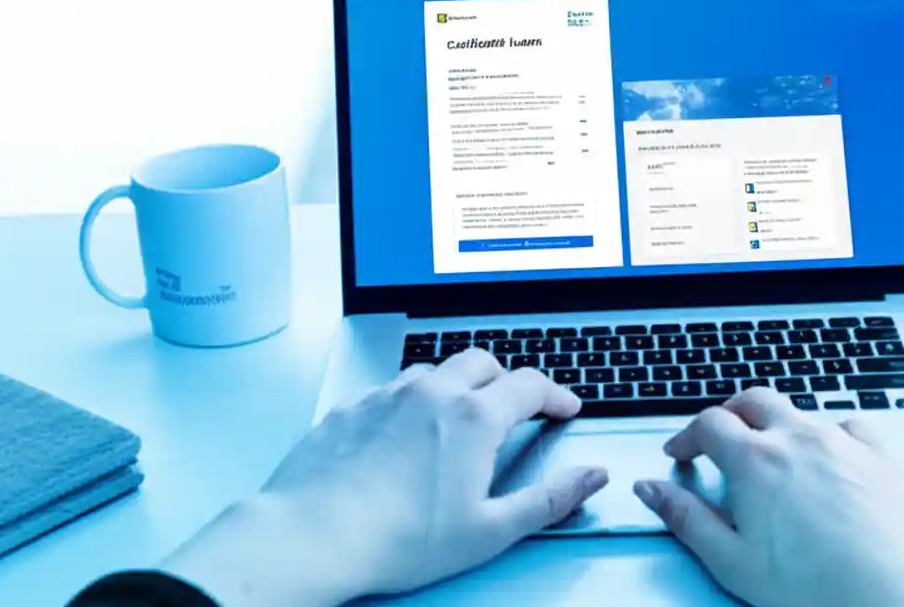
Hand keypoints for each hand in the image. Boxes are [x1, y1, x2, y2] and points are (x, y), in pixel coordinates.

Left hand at [162, 349, 608, 605]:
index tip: (563, 408)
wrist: (312, 536)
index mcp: (473, 418)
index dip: (554, 394)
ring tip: (459, 417)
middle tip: (514, 407)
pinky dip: (410, 400)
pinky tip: (405, 433)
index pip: (529, 385)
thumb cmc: (398, 540)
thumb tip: (591, 478)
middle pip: (482, 362)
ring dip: (456, 385)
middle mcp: (431, 393)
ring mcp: (386, 396)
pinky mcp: (350, 408)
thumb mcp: (491, 530)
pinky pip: (390, 389)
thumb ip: (550, 499)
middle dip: (506, 379)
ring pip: (434, 370)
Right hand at [634, 388, 903, 606]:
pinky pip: (849, 426)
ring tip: (772, 454)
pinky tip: (829, 456)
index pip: (709, 424)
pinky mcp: (880, 455)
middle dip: (729, 414)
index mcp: (755, 462)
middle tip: (718, 438)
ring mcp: (842, 442)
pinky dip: (829, 434)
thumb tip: (651, 490)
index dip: (687, 436)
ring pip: (800, 411)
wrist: (894, 596)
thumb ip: (687, 519)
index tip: (681, 453)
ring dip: (777, 425)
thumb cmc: (817, 588)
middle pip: (753, 401)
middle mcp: (798, 439)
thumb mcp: (732, 561)